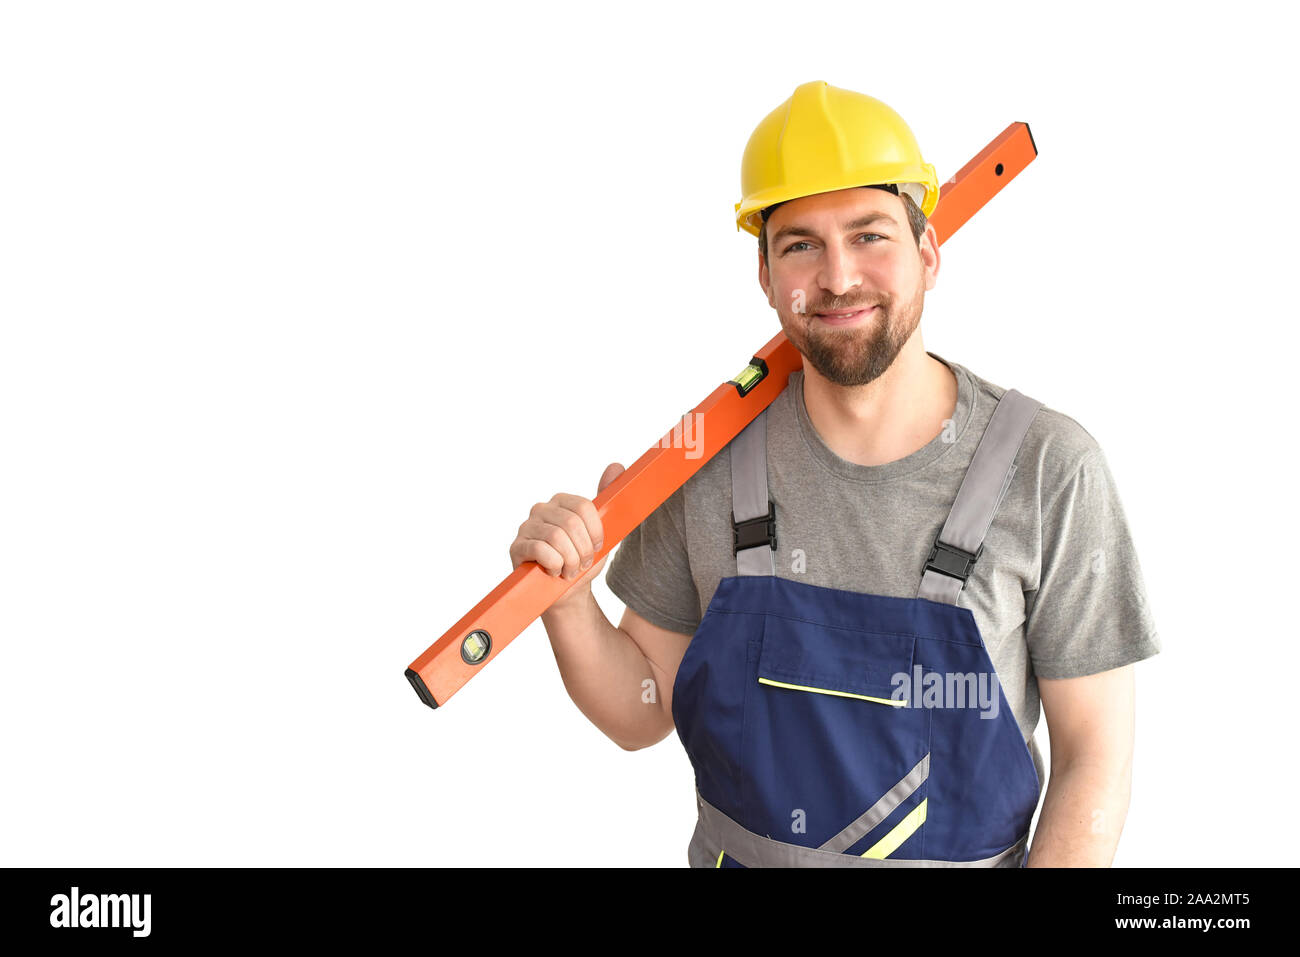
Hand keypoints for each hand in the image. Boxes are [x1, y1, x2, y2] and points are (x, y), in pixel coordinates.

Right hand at [510, 463, 625, 599]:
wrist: (566, 592)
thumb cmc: (582, 560)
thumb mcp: (600, 531)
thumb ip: (606, 498)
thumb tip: (617, 465)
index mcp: (562, 501)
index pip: (584, 507)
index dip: (595, 532)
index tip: (596, 548)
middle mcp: (542, 509)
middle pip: (571, 523)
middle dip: (582, 550)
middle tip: (583, 564)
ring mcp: (526, 527)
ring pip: (557, 538)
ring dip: (570, 561)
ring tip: (570, 570)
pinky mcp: (516, 547)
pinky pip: (541, 550)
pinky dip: (555, 565)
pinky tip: (555, 572)